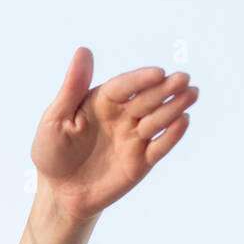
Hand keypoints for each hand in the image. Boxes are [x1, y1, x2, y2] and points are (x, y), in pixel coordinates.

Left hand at [30, 47, 195, 222]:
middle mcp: (122, 116)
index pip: (124, 86)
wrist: (60, 192)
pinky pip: (159, 146)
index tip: (158, 73)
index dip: (140, 79)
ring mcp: (134, 138)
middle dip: (164, 90)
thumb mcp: (55, 119)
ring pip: (157, 120)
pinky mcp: (142, 161)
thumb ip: (71, 88)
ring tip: (191, 94)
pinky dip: (172, 135)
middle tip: (183, 79)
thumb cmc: (52, 152)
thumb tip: (83, 50)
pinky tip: (183, 121)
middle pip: (146, 99)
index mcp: (101, 101)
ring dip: (174, 107)